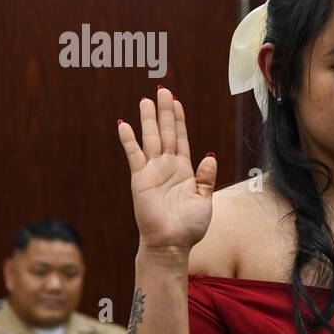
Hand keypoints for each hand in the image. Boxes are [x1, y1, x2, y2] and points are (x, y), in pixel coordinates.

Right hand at [117, 87, 216, 252]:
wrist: (171, 244)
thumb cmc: (189, 227)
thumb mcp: (204, 200)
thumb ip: (206, 177)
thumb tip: (209, 155)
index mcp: (185, 171)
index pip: (182, 139)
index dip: (180, 120)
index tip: (177, 102)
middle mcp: (168, 167)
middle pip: (166, 133)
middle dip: (165, 112)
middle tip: (162, 90)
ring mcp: (153, 171)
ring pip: (151, 138)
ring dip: (148, 119)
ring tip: (146, 100)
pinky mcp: (140, 179)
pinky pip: (134, 155)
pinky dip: (128, 140)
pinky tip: (124, 124)